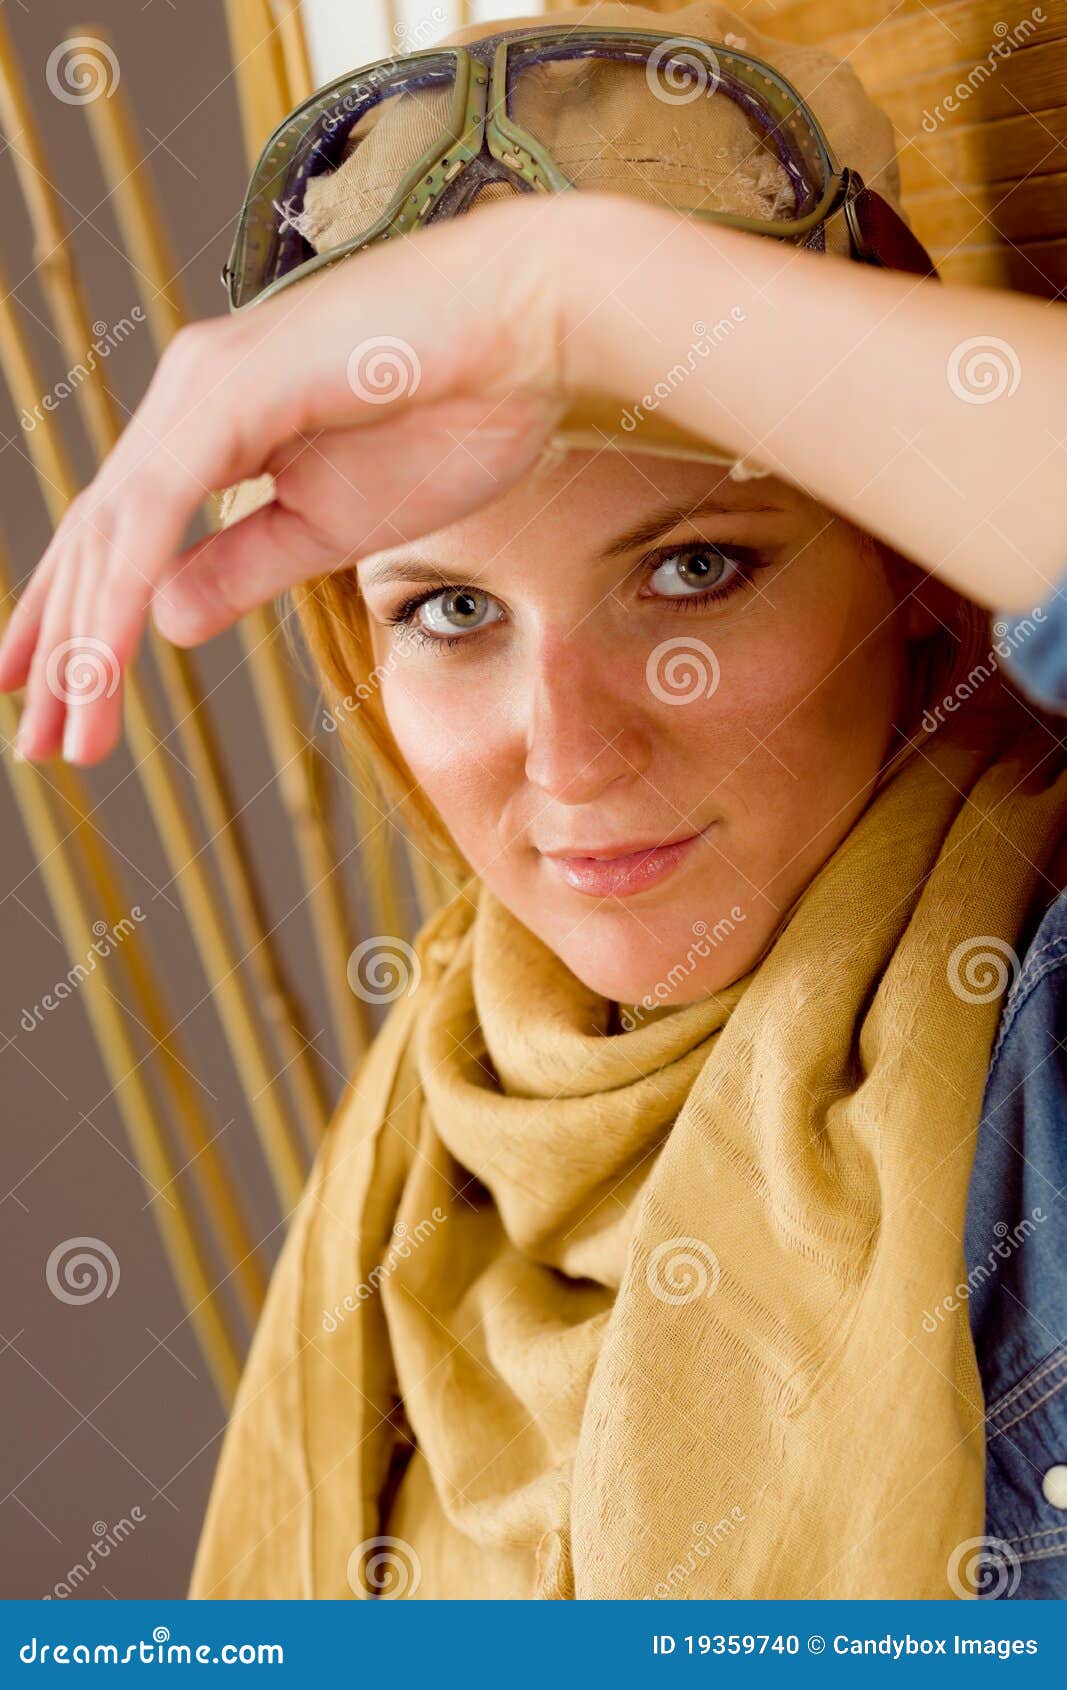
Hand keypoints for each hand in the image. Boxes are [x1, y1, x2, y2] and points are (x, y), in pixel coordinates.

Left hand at [0, 192, 584, 764]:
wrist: (530, 333)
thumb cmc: (451, 416)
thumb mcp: (331, 525)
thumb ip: (243, 566)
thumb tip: (163, 620)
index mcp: (213, 424)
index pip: (124, 534)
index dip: (82, 618)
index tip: (58, 700)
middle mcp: (188, 397)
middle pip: (97, 538)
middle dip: (61, 646)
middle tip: (34, 743)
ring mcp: (200, 386)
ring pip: (113, 532)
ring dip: (84, 644)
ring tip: (64, 736)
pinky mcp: (228, 389)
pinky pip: (155, 511)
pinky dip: (120, 595)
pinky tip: (99, 667)